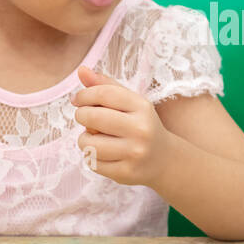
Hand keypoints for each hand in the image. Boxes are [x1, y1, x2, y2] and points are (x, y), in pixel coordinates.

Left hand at [72, 65, 172, 186]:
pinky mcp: (126, 173)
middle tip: (85, 118)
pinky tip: (104, 154)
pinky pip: (93, 163)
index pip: (104, 94)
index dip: (84, 95)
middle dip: (81, 116)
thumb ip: (106, 85)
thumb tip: (81, 70)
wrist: (164, 159)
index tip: (78, 100)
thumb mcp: (130, 102)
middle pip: (93, 117)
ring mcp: (134, 153)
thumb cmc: (140, 124)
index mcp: (142, 107)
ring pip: (89, 143)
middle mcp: (141, 129)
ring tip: (94, 138)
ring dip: (85, 139)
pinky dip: (92, 157)